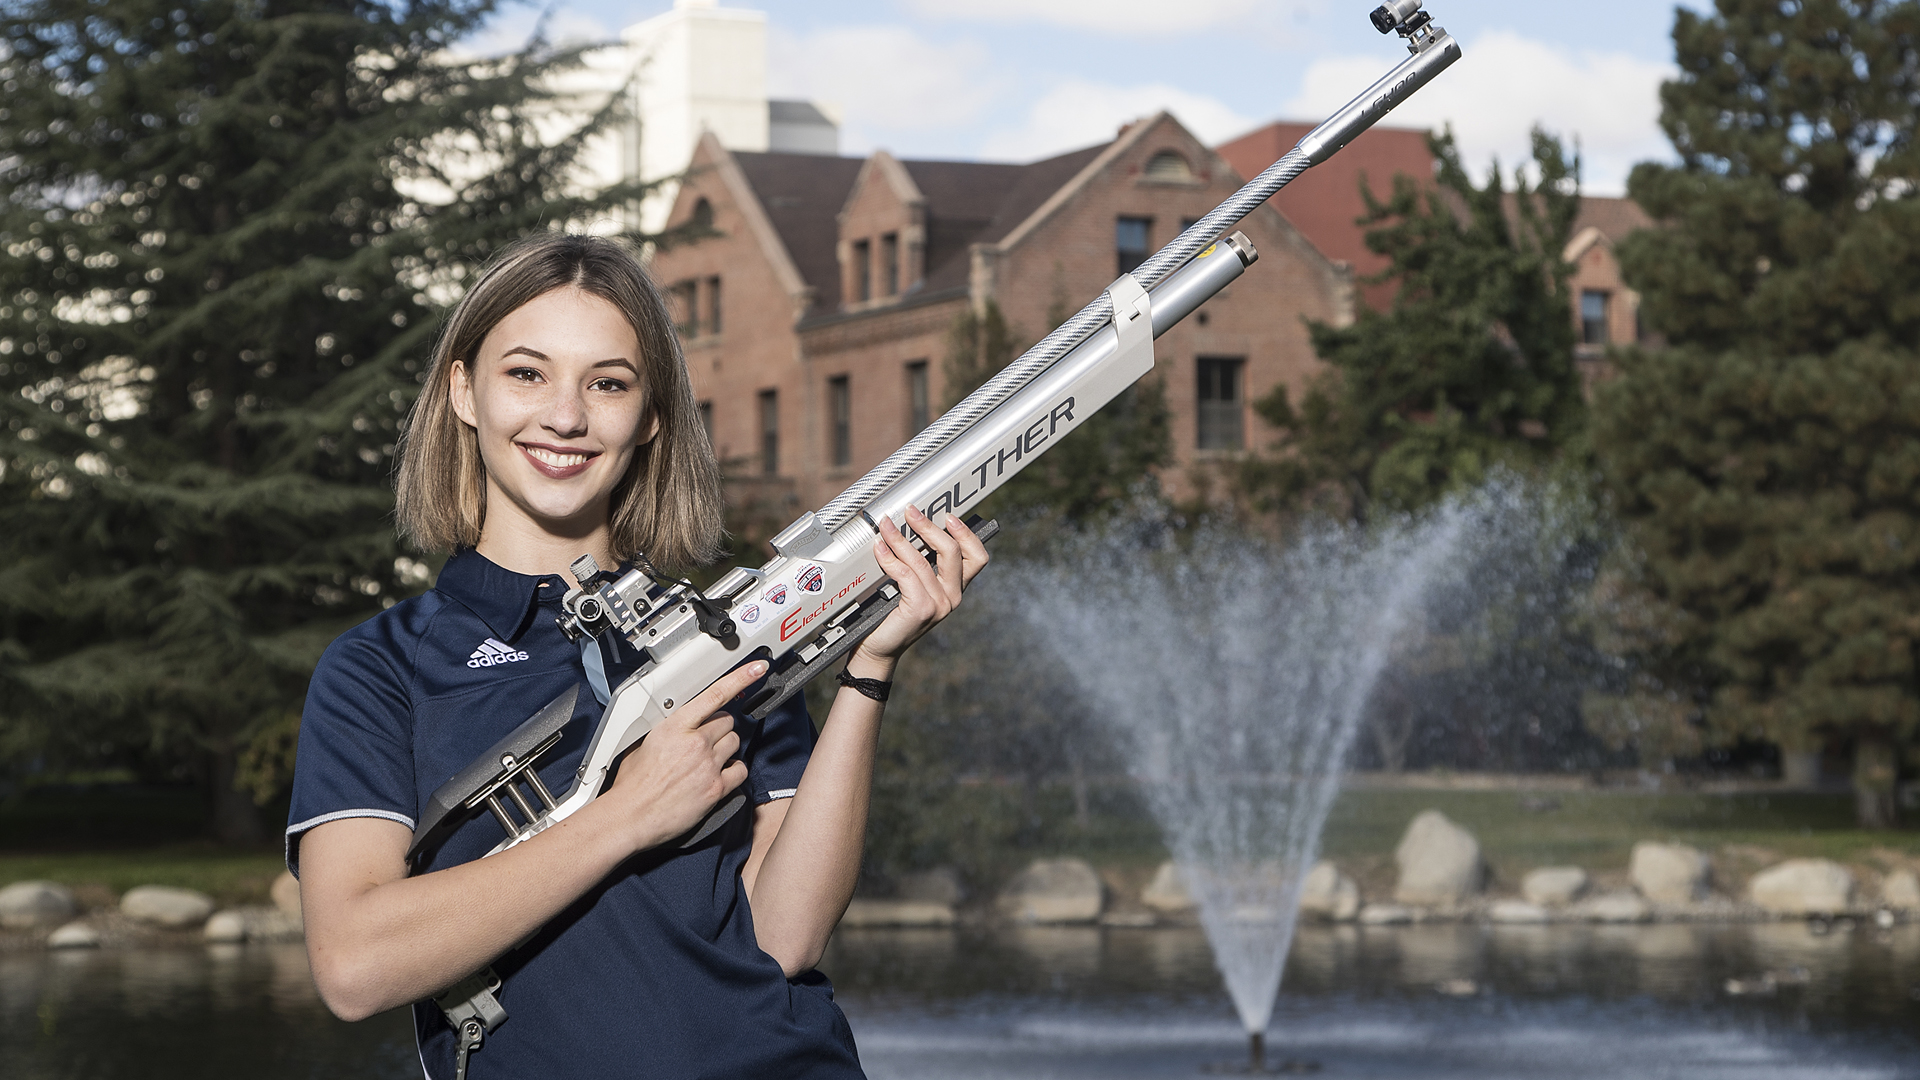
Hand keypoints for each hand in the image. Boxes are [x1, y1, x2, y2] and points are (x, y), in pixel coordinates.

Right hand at [607, 660, 764, 848]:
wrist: (631, 816)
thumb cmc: (632, 786)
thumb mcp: (641, 744)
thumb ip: (666, 730)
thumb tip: (675, 725)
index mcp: (675, 727)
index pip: (715, 695)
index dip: (741, 678)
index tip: (757, 669)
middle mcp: (696, 743)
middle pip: (727, 721)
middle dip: (719, 727)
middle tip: (705, 740)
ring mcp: (708, 765)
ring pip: (734, 742)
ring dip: (726, 748)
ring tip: (707, 760)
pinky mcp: (717, 788)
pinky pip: (740, 770)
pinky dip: (733, 771)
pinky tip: (720, 775)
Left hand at [854, 507, 989, 671]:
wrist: (879, 648)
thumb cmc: (892, 615)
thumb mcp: (914, 586)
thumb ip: (921, 564)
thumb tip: (912, 527)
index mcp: (955, 588)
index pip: (977, 558)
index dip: (966, 533)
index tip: (948, 516)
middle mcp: (952, 596)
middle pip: (953, 552)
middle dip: (930, 527)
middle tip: (911, 513)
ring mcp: (939, 605)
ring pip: (923, 560)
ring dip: (901, 538)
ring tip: (886, 526)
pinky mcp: (921, 609)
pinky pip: (905, 575)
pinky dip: (890, 558)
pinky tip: (879, 548)